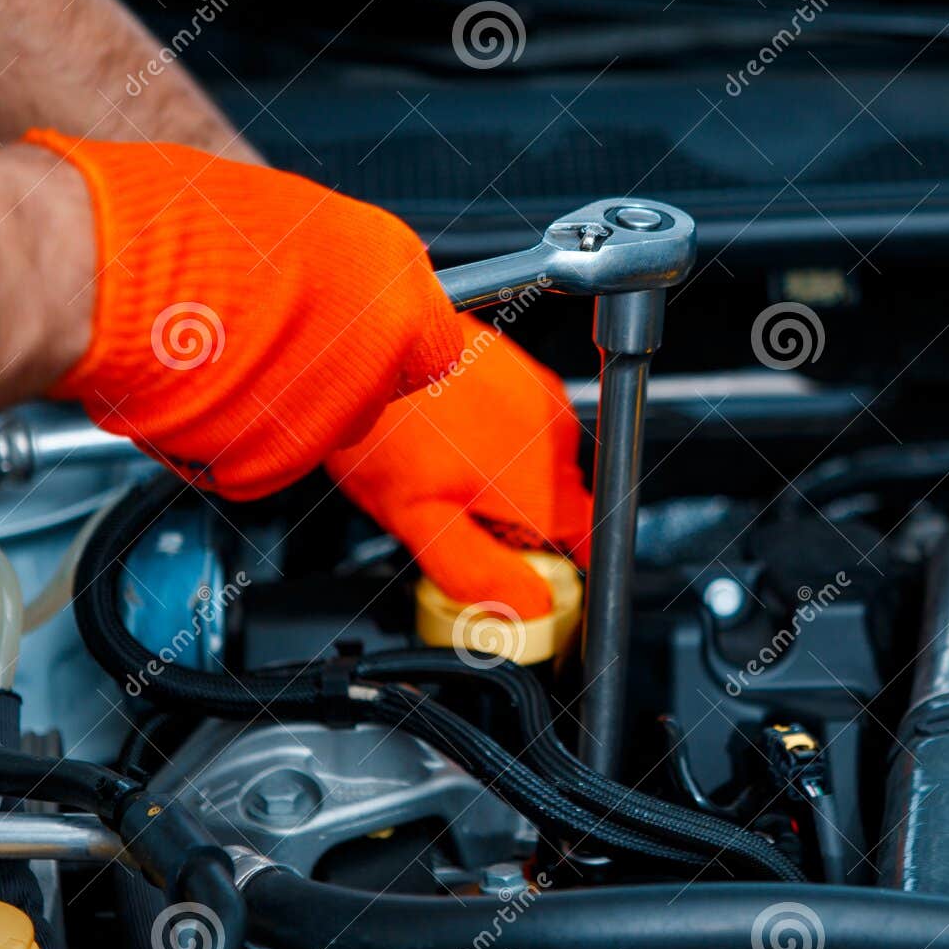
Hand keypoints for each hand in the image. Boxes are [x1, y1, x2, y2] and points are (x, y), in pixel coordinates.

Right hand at [27, 130, 460, 499]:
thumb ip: (334, 263)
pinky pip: (266, 460)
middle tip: (273, 342)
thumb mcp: (281, 212)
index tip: (360, 337)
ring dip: (285, 406)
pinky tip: (195, 390)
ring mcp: (328, 412)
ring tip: (219, 357)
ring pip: (323, 428)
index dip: (390, 343)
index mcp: (392, 275)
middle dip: (333, 374)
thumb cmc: (165, 221)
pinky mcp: (273, 463)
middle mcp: (375, 349)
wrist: (92, 270)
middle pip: (376, 389)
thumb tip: (337, 280)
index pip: (435, 342)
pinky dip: (236, 438)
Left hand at [327, 315, 591, 617]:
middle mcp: (556, 437)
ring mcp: (543, 395)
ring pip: (540, 459)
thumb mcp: (422, 523)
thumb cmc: (386, 425)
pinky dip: (498, 435)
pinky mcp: (524, 368)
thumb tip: (531, 608)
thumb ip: (480, 574)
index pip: (587, 540)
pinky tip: (447, 433)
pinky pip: (525, 420)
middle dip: (521, 520)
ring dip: (508, 474)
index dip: (566, 566)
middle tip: (462, 521)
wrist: (360, 341)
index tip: (540, 577)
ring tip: (446, 469)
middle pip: (559, 501)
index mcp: (543, 484)